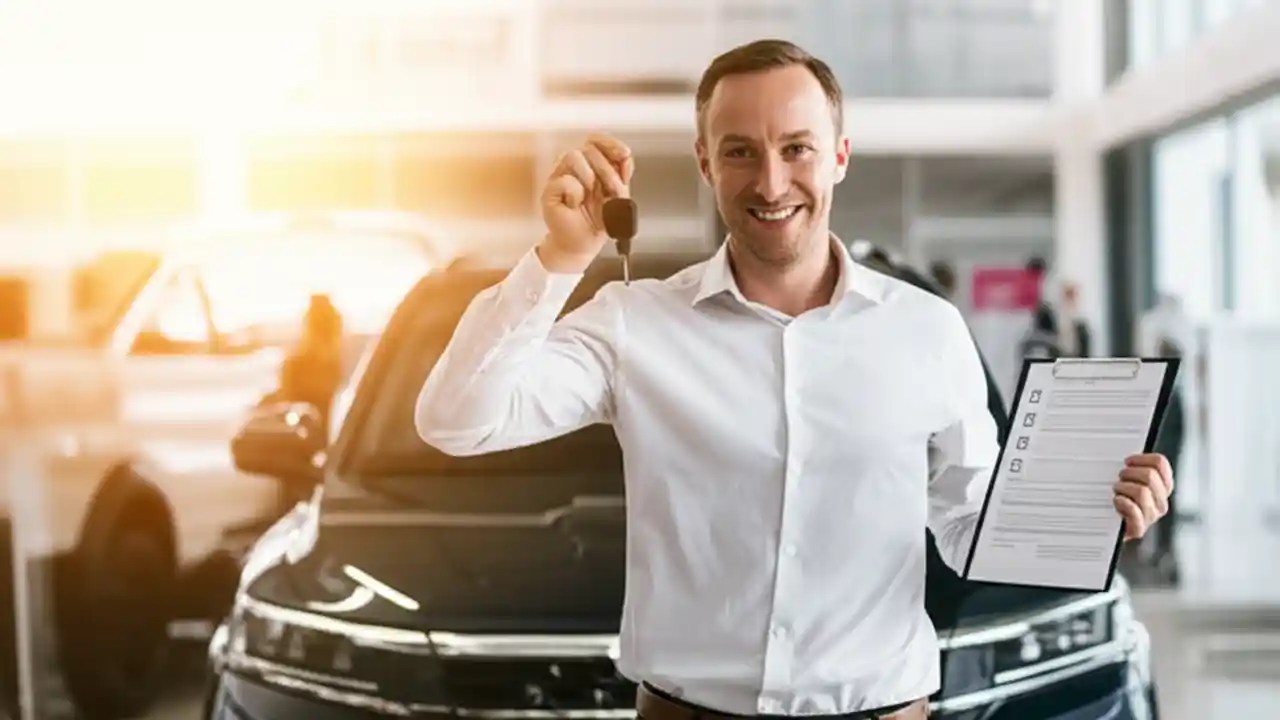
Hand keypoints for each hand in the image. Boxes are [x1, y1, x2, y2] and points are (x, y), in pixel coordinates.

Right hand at [538, 133, 633, 272]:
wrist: (585, 243)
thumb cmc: (599, 219)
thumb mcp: (620, 194)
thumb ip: (622, 174)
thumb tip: (625, 157)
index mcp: (591, 164)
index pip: (596, 139)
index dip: (610, 143)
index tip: (624, 155)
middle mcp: (574, 166)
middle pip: (589, 147)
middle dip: (606, 169)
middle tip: (611, 190)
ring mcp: (560, 176)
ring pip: (573, 156)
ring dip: (589, 177)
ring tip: (591, 196)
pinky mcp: (550, 191)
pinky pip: (564, 180)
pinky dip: (575, 193)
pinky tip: (575, 204)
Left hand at [1114, 453, 1173, 540]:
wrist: (1105, 530)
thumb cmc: (1114, 502)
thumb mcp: (1125, 481)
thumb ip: (1131, 468)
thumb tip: (1127, 456)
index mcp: (1161, 487)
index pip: (1161, 463)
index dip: (1142, 458)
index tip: (1128, 461)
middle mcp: (1160, 501)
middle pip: (1150, 476)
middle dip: (1129, 473)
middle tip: (1119, 479)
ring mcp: (1151, 516)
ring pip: (1142, 492)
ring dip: (1123, 488)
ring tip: (1116, 492)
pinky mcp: (1139, 529)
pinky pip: (1135, 512)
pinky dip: (1122, 504)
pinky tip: (1116, 502)